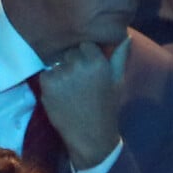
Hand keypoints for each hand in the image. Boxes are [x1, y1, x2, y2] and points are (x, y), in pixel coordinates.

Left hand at [38, 37, 129, 170]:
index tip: (91, 74)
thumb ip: (120, 56)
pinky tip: (63, 97)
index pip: (85, 45)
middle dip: (73, 64)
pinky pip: (46, 74)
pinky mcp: (47, 83)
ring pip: (57, 63)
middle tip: (81, 85)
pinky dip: (51, 83)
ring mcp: (61, 73)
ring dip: (61, 73)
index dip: (87, 58)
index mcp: (98, 62)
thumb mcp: (118, 81)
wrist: (92, 137)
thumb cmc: (107, 108)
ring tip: (72, 92)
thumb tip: (126, 35)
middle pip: (69, 52)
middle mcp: (79, 64)